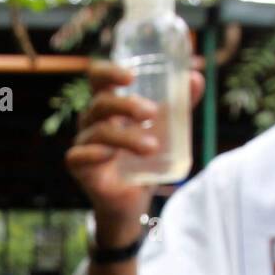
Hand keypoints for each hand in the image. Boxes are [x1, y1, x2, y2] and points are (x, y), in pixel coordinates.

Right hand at [66, 61, 205, 239]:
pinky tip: (109, 155)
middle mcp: (92, 120)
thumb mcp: (166, 130)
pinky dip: (93, 153)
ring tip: (152, 147)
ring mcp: (83, 142)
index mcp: (108, 106)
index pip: (98, 78)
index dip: (109, 72)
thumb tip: (196, 77)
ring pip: (98, 131)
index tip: (131, 77)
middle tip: (152, 114)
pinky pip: (78, 155)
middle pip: (101, 103)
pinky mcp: (78, 166)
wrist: (133, 201)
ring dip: (126, 137)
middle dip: (127, 105)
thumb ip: (179, 105)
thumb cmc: (144, 160)